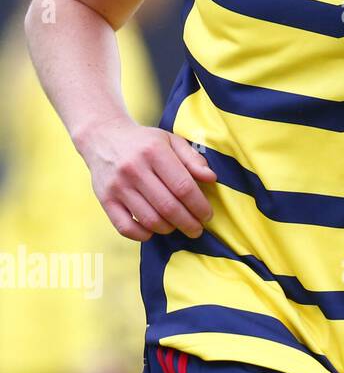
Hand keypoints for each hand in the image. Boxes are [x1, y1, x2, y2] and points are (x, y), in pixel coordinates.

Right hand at [77, 119, 216, 241]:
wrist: (103, 137)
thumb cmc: (144, 142)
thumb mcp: (171, 141)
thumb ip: (193, 159)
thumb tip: (211, 178)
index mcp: (155, 152)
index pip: (183, 186)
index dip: (199, 206)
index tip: (207, 216)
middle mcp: (134, 169)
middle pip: (168, 206)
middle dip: (188, 223)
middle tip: (197, 230)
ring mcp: (118, 186)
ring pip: (149, 219)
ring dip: (168, 229)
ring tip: (177, 227)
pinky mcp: (105, 199)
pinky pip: (125, 227)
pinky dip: (142, 235)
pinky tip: (153, 231)